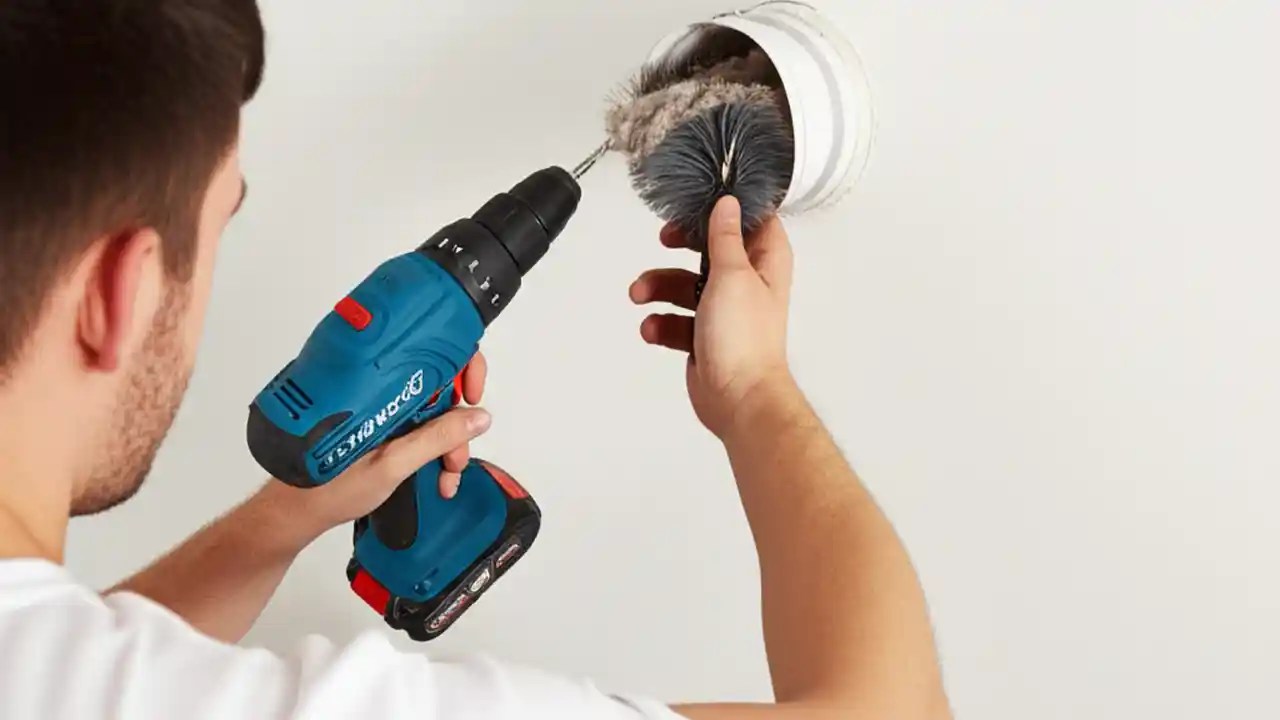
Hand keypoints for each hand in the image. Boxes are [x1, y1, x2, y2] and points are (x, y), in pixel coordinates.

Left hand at [269, 354, 490, 539]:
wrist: (295, 509)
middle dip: (457, 422)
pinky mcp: (378, 423)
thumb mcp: (392, 464)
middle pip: (438, 387)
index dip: (463, 366)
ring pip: (431, 411)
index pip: (432, 352)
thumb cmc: (326, 486)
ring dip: (447, 442)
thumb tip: (476, 417)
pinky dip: (431, 447)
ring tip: (445, 473)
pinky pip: (417, 426)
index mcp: (381, 387)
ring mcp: (379, 407)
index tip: (473, 393)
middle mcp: (380, 391)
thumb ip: (436, 439)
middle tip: (456, 455)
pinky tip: (434, 472)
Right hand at [630, 196, 796, 438]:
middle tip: (665, 239)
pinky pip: (675, 319)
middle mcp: (746, 282)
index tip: (699, 202)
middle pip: (709, 249)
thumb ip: (725, 237)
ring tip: (640, 294)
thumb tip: (728, 204)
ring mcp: (724, 310)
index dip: (727, 208)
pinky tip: (654, 329)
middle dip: (682, 246)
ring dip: (658, 287)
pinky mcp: (703, 335)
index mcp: (765, 262)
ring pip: (684, 284)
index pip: (752, 221)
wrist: (737, 398)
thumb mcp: (732, 274)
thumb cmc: (744, 339)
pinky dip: (661, 322)